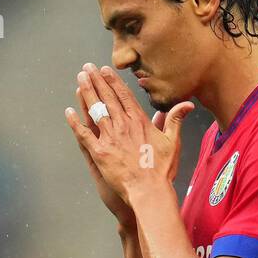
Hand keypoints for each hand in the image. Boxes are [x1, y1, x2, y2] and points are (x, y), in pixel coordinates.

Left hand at [64, 63, 194, 206]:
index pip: (124, 96)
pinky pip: (84, 134)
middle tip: (87, 68)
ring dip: (86, 93)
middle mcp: (123, 126)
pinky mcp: (99, 152)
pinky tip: (69, 111)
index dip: (113, 81)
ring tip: (80, 79)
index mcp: (139, 122)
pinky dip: (75, 122)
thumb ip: (176, 120)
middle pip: (107, 98)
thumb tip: (188, 104)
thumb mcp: (173, 141)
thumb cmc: (161, 169)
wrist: (149, 189)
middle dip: (96, 81)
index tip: (105, 70)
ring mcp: (110, 138)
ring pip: (95, 110)